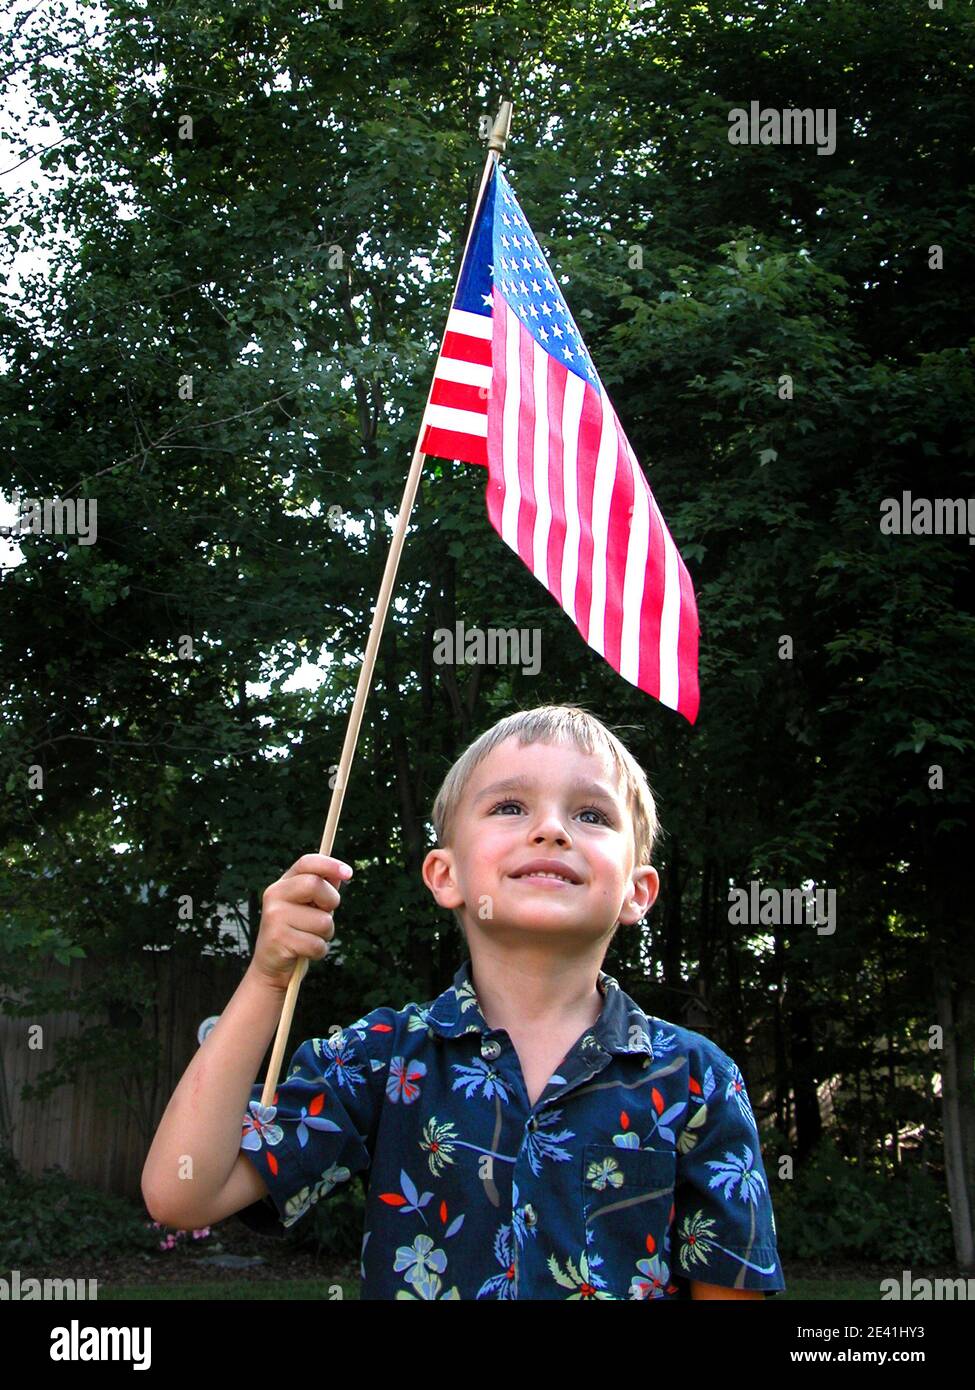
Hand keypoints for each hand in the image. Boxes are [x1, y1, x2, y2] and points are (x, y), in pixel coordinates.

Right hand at [247, 853, 352, 992]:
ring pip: (322, 920)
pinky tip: (305, 952)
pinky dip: (319, 951)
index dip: (329, 864)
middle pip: (315, 885)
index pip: (306, 863)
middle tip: (325, 915)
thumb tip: (341, 874)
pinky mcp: (278, 939)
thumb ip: (323, 890)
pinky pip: (316, 944)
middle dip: (331, 902)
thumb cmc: (296, 934)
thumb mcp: (309, 909)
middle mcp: (274, 896)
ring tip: (310, 938)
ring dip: (326, 934)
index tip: (349, 873)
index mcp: (282, 885)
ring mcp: (274, 917)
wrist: (271, 968)